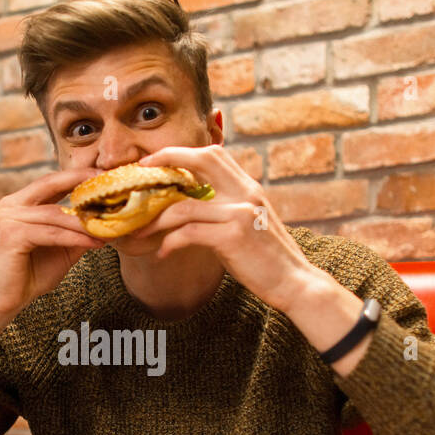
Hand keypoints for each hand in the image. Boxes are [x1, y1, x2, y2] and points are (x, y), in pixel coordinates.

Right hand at [0, 167, 105, 317]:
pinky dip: (75, 238)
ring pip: (55, 214)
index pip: (51, 182)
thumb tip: (108, 219)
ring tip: (109, 225)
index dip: (77, 175)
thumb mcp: (61, 249)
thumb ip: (77, 232)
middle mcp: (10, 205)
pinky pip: (52, 233)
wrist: (4, 302)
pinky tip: (95, 242)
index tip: (104, 175)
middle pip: (50, 184)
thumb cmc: (31, 275)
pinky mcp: (11, 235)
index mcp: (19, 203)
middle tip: (108, 183)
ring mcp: (7, 218)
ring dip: (84, 221)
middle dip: (81, 180)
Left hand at [136, 144, 326, 313]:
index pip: (213, 154)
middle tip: (141, 175)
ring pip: (184, 206)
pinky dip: (169, 243)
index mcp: (248, 187)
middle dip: (166, 160)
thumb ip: (228, 207)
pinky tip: (161, 254)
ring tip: (139, 231)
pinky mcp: (233, 237)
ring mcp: (240, 213)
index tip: (156, 160)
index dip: (181, 152)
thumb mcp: (251, 222)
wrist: (295, 282)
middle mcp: (245, 193)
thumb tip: (196, 203)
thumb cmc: (268, 257)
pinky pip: (188, 234)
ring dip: (155, 219)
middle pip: (201, 160)